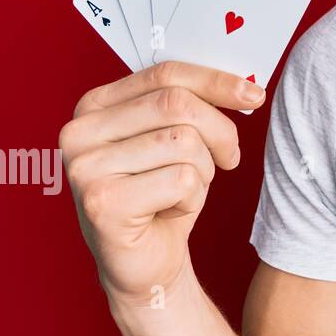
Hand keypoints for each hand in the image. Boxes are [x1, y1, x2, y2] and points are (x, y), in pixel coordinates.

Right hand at [60, 61, 263, 305]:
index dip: (216, 81)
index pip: (165, 74)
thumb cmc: (162, 193)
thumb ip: (193, 103)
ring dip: (203, 170)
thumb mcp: (176, 137)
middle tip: (229, 158)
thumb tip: (246, 86)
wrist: (144, 262)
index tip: (255, 96)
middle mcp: (80, 132)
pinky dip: (192, 198)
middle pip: (177, 104)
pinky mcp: (102, 203)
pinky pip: (182, 180)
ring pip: (184, 142)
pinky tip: (170, 212)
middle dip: (219, 131)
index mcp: (95, 105)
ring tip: (185, 190)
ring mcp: (85, 169)